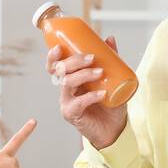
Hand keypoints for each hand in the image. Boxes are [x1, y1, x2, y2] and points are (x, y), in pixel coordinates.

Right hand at [51, 36, 128, 150]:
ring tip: (100, 72)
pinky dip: (90, 96)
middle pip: (60, 70)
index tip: (59, 47)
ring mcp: (66, 102)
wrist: (114, 128)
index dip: (52, 56)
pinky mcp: (71, 114)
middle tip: (92, 58)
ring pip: (67, 83)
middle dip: (74, 61)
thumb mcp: (113, 79)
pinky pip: (78, 102)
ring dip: (83, 75)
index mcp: (70, 79)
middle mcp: (65, 89)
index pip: (54, 65)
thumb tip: (110, 39)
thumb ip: (111, 60)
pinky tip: (101, 94)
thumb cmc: (110, 104)